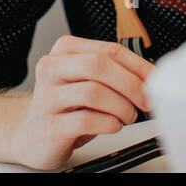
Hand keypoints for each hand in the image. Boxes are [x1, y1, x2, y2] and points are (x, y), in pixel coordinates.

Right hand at [6, 35, 154, 169]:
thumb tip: (150, 77)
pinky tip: (112, 125)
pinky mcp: (50, 125)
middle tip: (146, 101)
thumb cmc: (65, 106)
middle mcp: (52, 68)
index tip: (154, 81)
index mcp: (65, 50)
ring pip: (94, 92)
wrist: (31, 135)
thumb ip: (112, 72)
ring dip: (121, 107)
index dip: (138, 66)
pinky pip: (87, 120)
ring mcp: (48, 97)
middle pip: (99, 65)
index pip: (109, 50)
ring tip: (127, 116)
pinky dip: (109, 124)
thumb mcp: (85, 80)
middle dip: (131, 84)